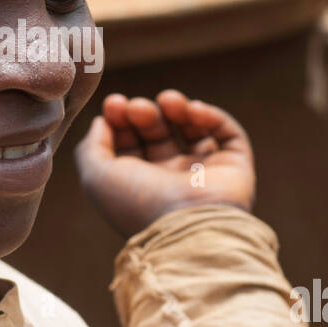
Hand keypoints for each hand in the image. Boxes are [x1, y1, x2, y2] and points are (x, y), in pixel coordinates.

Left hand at [74, 89, 255, 237]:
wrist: (188, 225)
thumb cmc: (139, 202)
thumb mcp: (96, 176)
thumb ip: (92, 147)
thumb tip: (101, 123)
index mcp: (140, 185)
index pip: (129, 144)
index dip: (120, 120)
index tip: (114, 104)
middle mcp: (171, 179)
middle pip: (157, 133)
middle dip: (144, 113)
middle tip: (137, 107)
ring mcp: (204, 173)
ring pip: (191, 129)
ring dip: (176, 108)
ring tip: (167, 101)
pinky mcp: (235, 167)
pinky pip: (226, 133)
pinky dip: (209, 116)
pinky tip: (191, 110)